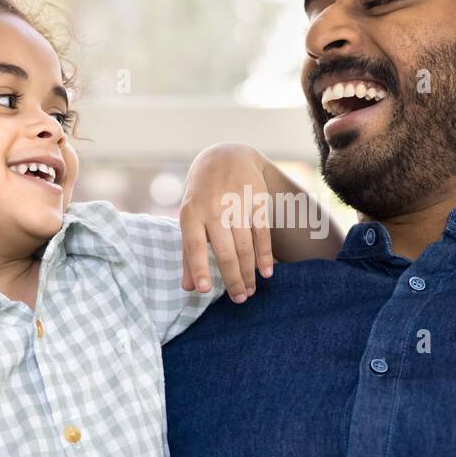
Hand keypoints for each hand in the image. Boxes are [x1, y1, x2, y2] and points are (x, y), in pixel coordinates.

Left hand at [178, 142, 274, 303]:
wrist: (225, 157)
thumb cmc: (202, 195)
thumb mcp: (190, 218)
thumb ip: (189, 253)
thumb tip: (189, 288)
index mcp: (191, 214)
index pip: (194, 245)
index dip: (200, 268)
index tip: (205, 291)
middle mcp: (213, 209)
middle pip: (225, 251)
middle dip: (233, 279)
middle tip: (239, 300)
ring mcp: (237, 204)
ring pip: (245, 246)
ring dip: (249, 272)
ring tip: (250, 291)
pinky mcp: (257, 201)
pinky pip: (262, 234)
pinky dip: (265, 255)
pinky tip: (266, 272)